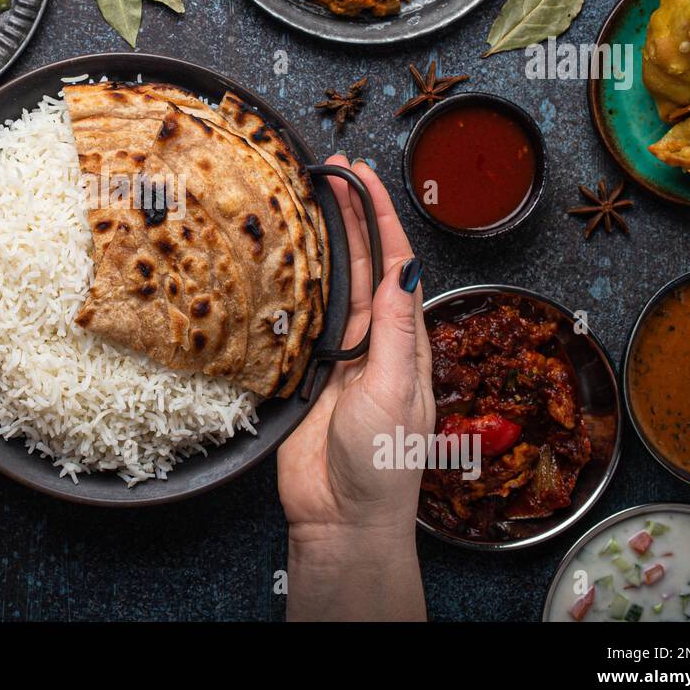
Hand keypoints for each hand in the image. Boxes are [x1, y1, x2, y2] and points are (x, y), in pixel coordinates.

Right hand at [277, 157, 433, 620]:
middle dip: (353, 216)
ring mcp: (339, 357)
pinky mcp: (305, 375)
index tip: (362, 178)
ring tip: (310, 201)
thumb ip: (397, 330)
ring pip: (332, 286)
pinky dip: (293, 287)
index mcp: (406, 341)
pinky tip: (282, 263)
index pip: (396, 264)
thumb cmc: (383, 465)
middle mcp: (374, 341)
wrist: (343, 518)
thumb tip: (405, 269)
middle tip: (334, 171)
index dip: (380, 217)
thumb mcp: (396, 391)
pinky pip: (299, 321)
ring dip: (325, 244)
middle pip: (364, 265)